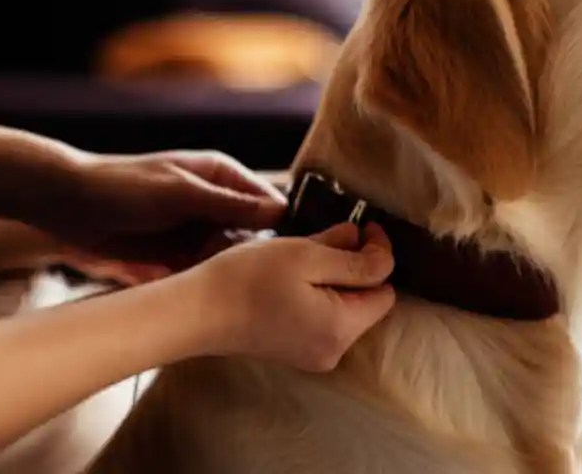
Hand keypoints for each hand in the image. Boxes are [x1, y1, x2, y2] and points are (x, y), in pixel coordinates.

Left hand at [32, 150, 286, 266]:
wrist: (65, 204)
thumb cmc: (121, 185)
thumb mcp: (180, 193)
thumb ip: (229, 204)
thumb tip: (280, 212)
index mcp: (223, 176)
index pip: (270, 203)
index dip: (282, 229)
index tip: (285, 257)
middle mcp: (215, 203)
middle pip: (254, 236)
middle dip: (251, 256)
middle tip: (245, 274)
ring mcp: (197, 230)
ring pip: (229, 258)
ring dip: (226, 272)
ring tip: (219, 284)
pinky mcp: (177, 255)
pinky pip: (203, 272)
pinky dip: (203, 283)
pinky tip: (199, 291)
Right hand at [190, 222, 395, 369]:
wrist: (195, 312)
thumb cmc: (247, 280)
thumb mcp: (307, 256)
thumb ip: (351, 256)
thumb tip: (377, 249)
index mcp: (341, 329)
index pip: (386, 291)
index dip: (379, 255)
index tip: (362, 226)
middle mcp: (333, 351)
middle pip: (367, 301)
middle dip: (356, 266)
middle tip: (333, 235)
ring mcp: (313, 356)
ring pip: (345, 308)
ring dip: (336, 277)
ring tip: (310, 253)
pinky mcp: (295, 352)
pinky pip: (323, 318)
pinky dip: (319, 294)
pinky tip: (296, 276)